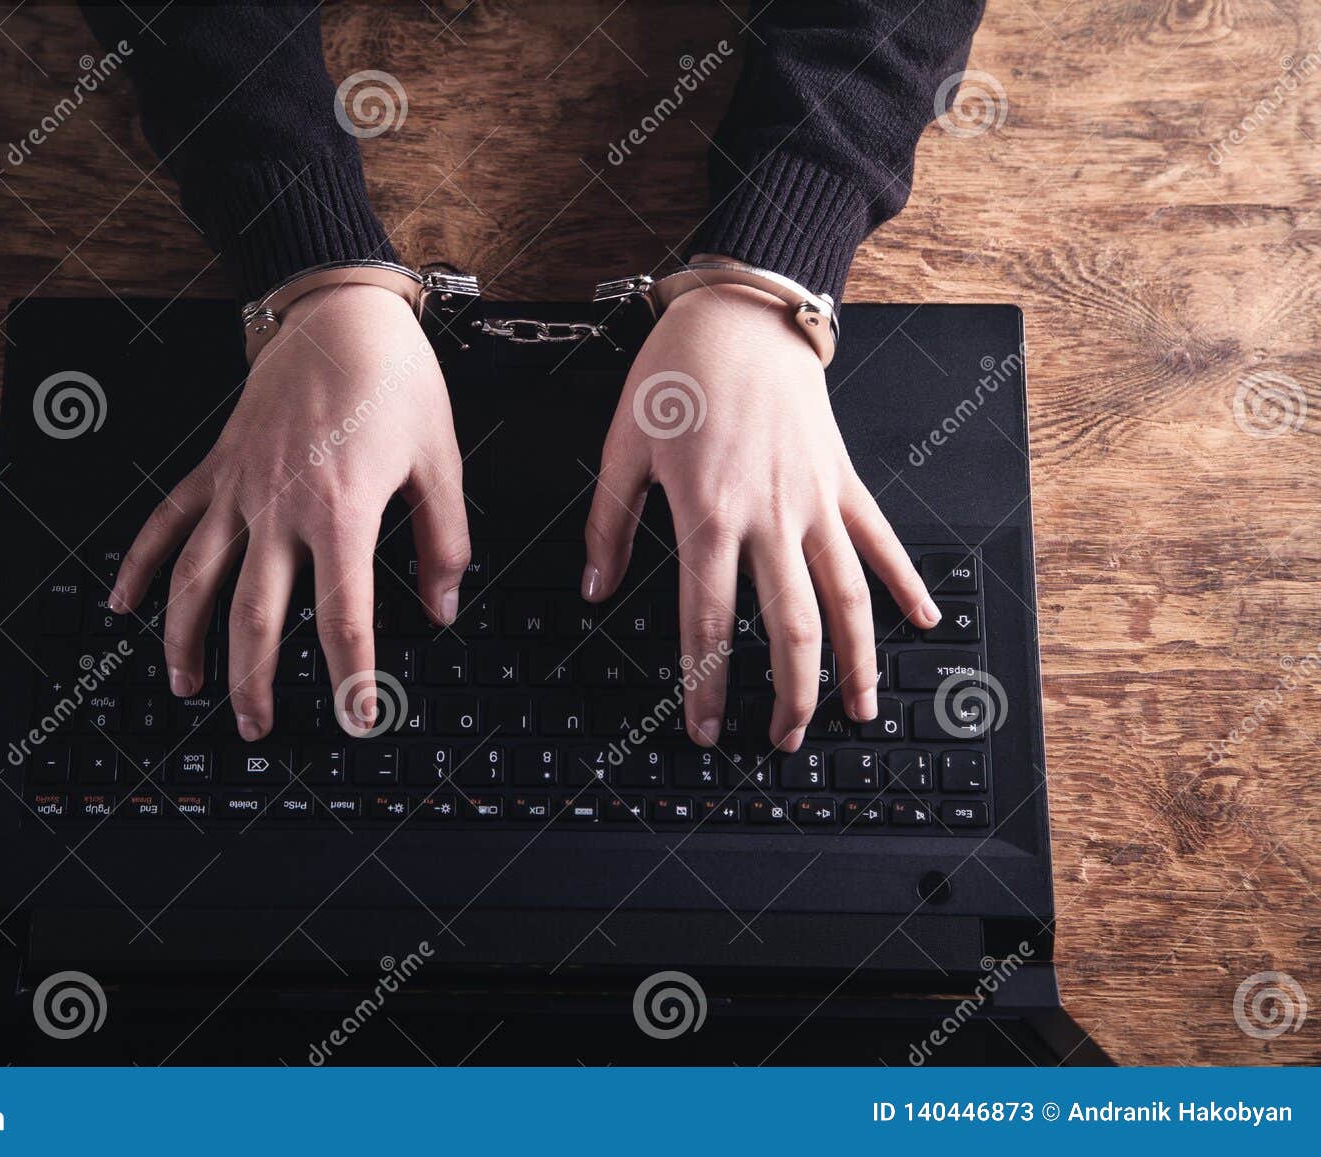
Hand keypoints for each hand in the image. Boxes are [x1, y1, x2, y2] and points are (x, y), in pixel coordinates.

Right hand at [106, 282, 468, 739]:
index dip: (351, 679)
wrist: (341, 309)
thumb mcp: (439, 462)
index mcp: (342, 511)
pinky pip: (167, 521)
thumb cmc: (395, 380)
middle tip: (257, 729)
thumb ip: (443, 543)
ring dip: (185, 640)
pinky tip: (123, 604)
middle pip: (255, 616)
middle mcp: (280, 507)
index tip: (356, 720)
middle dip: (254, 682)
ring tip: (186, 687)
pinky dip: (140, 563)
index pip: (345, 618)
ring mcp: (239, 487)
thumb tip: (442, 607)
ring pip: (196, 578)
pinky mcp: (216, 466)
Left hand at [583, 276, 940, 751]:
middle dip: (791, 696)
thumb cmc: (676, 373)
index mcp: (708, 514)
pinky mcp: (843, 479)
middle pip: (791, 626)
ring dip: (857, 660)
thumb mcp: (622, 449)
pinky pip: (880, 539)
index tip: (705, 730)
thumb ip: (609, 527)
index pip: (707, 622)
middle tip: (785, 742)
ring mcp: (815, 499)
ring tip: (862, 711)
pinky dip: (905, 582)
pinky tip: (924, 622)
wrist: (740, 310)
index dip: (706, 686)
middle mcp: (770, 515)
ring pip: (847, 596)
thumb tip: (596, 591)